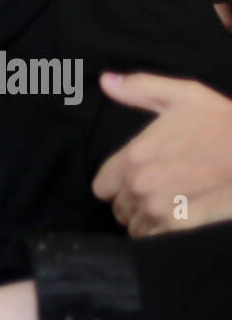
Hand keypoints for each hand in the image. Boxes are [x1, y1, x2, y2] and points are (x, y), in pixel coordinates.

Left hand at [93, 72, 231, 235]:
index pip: (101, 186)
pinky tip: (181, 212)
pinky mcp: (178, 227)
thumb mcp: (184, 96)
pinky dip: (162, 230)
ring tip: (173, 198)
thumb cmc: (224, 123)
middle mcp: (140, 186)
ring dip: (146, 216)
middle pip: (118, 207)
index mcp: (134, 157)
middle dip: (132, 199)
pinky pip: (153, 238)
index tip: (135, 176)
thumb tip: (105, 81)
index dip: (117, 183)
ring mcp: (158, 209)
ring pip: (134, 225)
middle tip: (161, 185)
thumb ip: (140, 89)